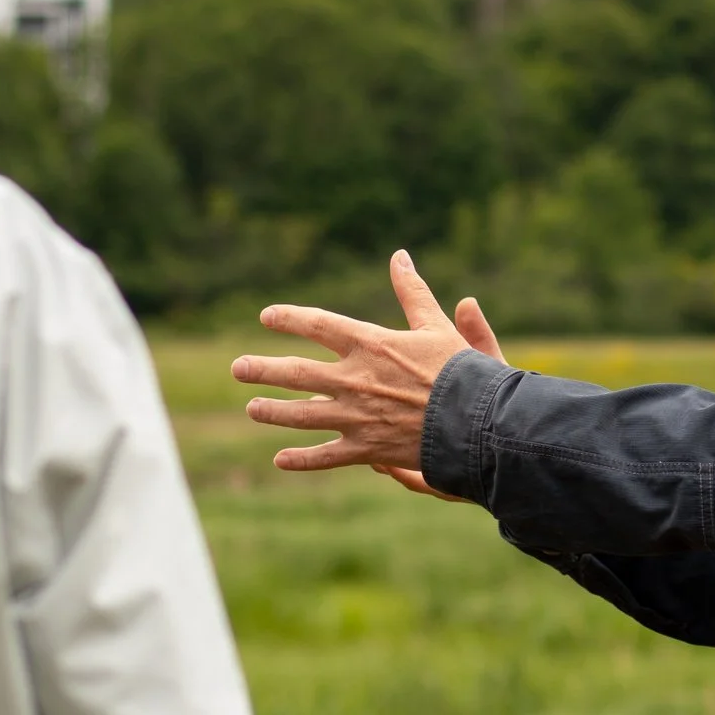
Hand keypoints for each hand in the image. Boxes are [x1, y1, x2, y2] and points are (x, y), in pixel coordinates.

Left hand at [235, 251, 493, 476]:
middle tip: (238, 368)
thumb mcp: (435, 325)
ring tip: (253, 408)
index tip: (266, 316)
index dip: (290, 318)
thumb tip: (399, 256)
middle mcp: (355, 379)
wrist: (476, 420)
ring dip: (273, 411)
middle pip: (297, 372)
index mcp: (370, 344)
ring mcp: (357, 416)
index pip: (319, 324)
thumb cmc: (460, 369)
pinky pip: (326, 455)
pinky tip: (280, 458)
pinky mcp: (366, 448)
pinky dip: (302, 459)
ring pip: (303, 414)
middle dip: (264, 369)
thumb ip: (412, 292)